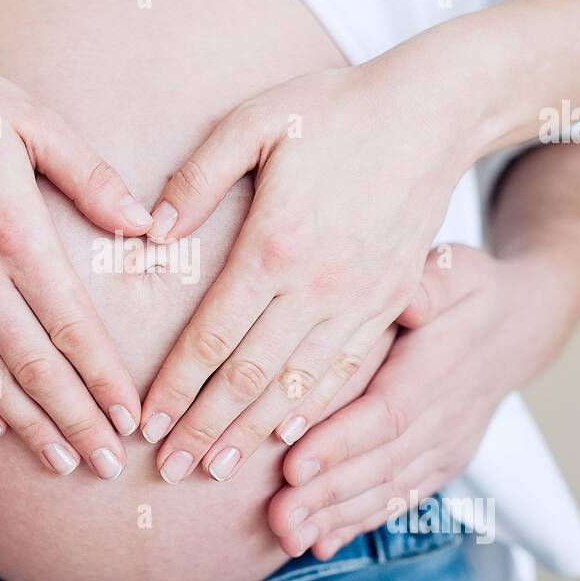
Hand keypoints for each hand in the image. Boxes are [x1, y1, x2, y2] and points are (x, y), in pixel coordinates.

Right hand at [0, 36, 153, 478]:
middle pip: (33, 366)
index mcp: (15, 233)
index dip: (104, 378)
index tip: (131, 419)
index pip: (71, 325)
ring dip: (26, 426)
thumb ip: (91, 174)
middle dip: (74, 421)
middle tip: (107, 466)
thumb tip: (145, 222)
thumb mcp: (31, 119)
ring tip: (60, 464)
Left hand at [139, 55, 472, 482]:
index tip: (147, 424)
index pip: (212, 336)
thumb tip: (151, 232)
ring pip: (300, 385)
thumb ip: (198, 176)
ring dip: (253, 432)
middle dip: (204, 428)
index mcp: (274, 244)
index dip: (175, 387)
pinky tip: (289, 436)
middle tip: (168, 471)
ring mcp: (360, 299)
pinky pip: (349, 370)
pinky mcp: (390, 300)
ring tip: (217, 469)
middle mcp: (318, 285)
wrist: (433, 111)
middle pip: (250, 375)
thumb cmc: (335, 109)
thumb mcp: (255, 120)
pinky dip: (315, 408)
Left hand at [266, 244, 570, 558]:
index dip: (342, 443)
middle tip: (275, 516)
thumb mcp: (455, 271)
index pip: (388, 414)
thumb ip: (429, 285)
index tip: (293, 465)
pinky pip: (400, 500)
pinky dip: (360, 524)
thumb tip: (408, 297)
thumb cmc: (469, 291)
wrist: (517, 327)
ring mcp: (445, 447)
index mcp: (440, 369)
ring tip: (287, 537)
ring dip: (336, 519)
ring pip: (388, 491)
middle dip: (326, 495)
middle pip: (382, 465)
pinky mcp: (440, 464)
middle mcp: (445, 417)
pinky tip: (320, 546)